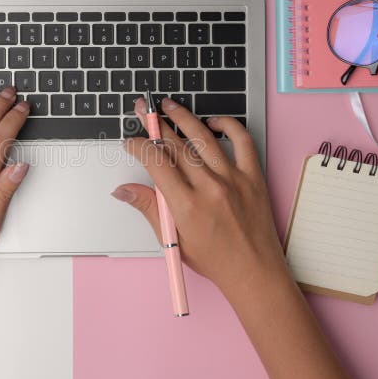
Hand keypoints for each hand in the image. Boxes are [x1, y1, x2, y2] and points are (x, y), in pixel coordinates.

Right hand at [112, 97, 287, 294]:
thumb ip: (149, 208)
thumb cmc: (215, 261)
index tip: (130, 141)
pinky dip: (228, 125)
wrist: (254, 272)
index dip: (139, 146)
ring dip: (184, 117)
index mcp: (187, 206)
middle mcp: (210, 188)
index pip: (156, 163)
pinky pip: (242, 141)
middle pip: (176, 145)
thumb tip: (123, 191)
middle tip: (143, 109)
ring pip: (204, 137)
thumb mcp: (174, 239)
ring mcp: (234, 180)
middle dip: (154, 124)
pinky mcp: (253, 177)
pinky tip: (213, 121)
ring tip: (169, 105)